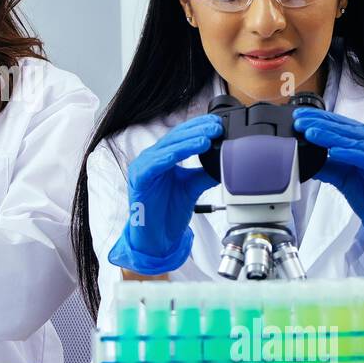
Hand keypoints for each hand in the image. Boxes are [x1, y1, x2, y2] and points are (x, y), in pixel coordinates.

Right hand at [108, 113, 222, 274]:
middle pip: (175, 138)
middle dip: (197, 130)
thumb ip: (204, 174)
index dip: (199, 128)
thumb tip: (224, 161)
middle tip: (216, 126)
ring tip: (206, 138)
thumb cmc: (167, 212)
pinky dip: (167, 158)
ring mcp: (144, 168)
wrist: (156, 239)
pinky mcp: (139, 180)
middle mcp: (152, 159)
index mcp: (163, 158)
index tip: (218, 124)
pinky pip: (153, 165)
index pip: (182, 136)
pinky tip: (178, 153)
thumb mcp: (192, 188)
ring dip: (186, 142)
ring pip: (166, 148)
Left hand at [292, 108, 363, 275]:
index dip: (321, 119)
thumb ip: (327, 164)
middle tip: (300, 121)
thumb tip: (304, 155)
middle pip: (347, 130)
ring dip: (330, 136)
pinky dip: (349, 154)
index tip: (300, 116)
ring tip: (311, 133)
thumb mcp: (342, 177)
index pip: (343, 125)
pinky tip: (333, 152)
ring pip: (354, 142)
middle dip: (321, 124)